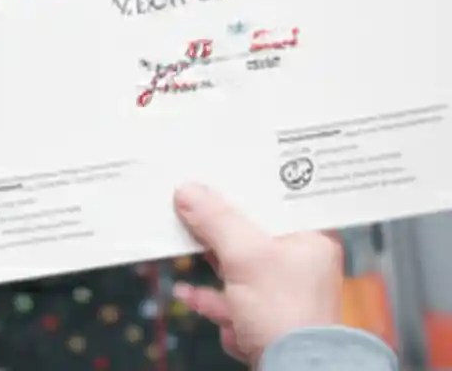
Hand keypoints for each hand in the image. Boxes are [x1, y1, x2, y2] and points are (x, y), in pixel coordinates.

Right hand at [172, 183, 343, 362]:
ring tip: (181, 244)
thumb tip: (188, 192)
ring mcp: (282, 292)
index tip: (213, 174)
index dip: (243, 187)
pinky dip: (209, 295)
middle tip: (188, 205)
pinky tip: (189, 293)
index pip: (276, 202)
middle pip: (251, 231)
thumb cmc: (287, 316)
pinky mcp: (264, 317)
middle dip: (217, 225)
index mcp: (311, 239)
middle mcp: (300, 263)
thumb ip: (216, 220)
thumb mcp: (246, 256)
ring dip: (209, 260)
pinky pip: (231, 298)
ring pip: (237, 265)